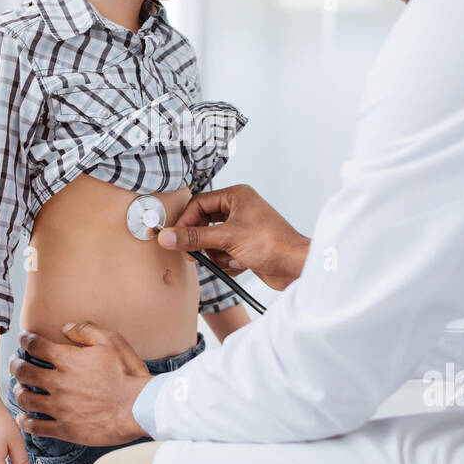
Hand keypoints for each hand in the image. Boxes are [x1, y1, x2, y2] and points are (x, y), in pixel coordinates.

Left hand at [9, 323, 154, 446]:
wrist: (138, 407)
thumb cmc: (128, 373)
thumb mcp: (112, 341)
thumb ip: (86, 330)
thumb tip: (66, 327)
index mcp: (67, 360)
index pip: (36, 346)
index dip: (26, 340)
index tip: (23, 339)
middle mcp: (58, 383)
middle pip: (24, 372)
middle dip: (15, 364)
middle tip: (15, 362)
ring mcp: (59, 407)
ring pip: (26, 399)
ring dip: (18, 391)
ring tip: (19, 389)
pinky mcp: (65, 428)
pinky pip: (37, 427)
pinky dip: (26, 422)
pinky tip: (24, 418)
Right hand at [156, 183, 308, 290]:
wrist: (296, 267)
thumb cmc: (272, 244)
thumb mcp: (227, 238)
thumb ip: (194, 237)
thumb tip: (167, 236)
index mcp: (237, 196)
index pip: (198, 204)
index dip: (185, 222)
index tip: (175, 238)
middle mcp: (239, 209)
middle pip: (203, 223)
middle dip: (202, 241)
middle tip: (195, 253)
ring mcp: (242, 228)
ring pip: (212, 240)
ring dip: (218, 254)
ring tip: (231, 258)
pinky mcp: (245, 246)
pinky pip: (223, 252)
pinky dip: (228, 261)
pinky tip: (241, 264)